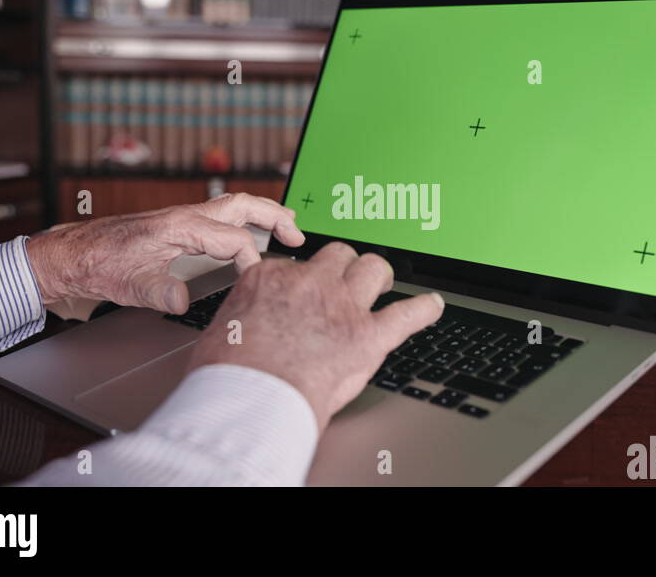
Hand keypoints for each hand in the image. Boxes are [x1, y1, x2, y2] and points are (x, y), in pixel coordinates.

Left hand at [26, 193, 304, 313]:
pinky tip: (251, 238)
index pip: (235, 240)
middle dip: (275, 216)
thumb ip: (159, 292)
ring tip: (287, 230)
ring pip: (234, 207)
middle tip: (298, 236)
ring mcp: (184, 219)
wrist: (75, 253)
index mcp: (181, 225)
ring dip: (263, 215)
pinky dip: (245, 222)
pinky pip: (221, 218)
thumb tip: (182, 302)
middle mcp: (186, 216)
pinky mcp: (180, 227)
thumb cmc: (100, 263)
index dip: (253, 263)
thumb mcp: (129, 284)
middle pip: (243, 205)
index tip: (259, 284)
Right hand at [188, 241, 444, 431]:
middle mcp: (310, 283)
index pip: (295, 266)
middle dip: (344, 267)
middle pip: (338, 256)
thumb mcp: (222, 328)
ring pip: (373, 268)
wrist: (249, 399)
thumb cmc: (229, 374)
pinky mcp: (368, 336)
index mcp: (271, 278)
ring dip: (380, 275)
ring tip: (384, 282)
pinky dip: (424, 309)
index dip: (301, 282)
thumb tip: (246, 320)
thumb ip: (244, 314)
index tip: (303, 292)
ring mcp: (343, 306)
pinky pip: (408, 313)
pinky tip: (432, 305)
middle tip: (346, 280)